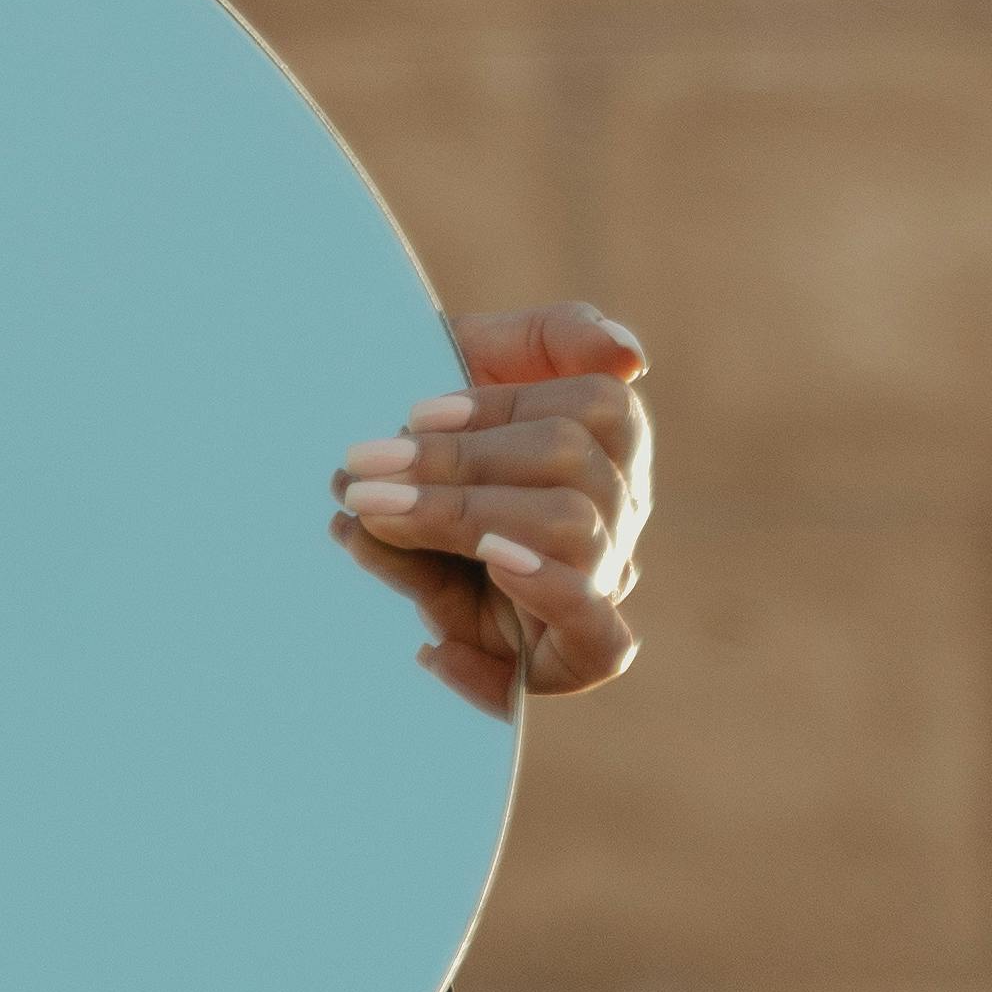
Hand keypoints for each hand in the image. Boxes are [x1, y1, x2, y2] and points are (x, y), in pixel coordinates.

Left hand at [329, 303, 650, 722]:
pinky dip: (540, 611)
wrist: (369, 499)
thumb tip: (630, 352)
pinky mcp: (576, 655)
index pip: (595, 406)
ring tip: (372, 515)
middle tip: (360, 472)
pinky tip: (449, 616)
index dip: (501, 408)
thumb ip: (554, 335)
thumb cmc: (427, 425)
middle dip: (458, 465)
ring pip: (570, 535)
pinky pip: (606, 643)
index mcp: (609, 439)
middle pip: (574, 471)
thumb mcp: (473, 357)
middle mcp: (620, 510)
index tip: (411, 414)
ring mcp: (603, 582)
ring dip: (458, 520)